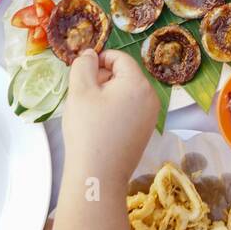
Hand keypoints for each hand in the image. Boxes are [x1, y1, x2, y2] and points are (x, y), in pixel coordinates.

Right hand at [62, 50, 158, 188]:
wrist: (98, 175)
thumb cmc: (88, 130)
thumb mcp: (80, 90)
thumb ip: (84, 64)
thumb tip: (91, 54)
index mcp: (138, 83)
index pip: (119, 58)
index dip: (98, 61)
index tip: (81, 75)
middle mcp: (151, 97)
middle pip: (123, 75)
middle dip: (102, 80)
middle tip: (83, 97)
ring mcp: (150, 116)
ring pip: (125, 93)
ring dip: (106, 96)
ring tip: (89, 113)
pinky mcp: (144, 132)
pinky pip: (129, 110)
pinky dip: (113, 111)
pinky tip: (99, 126)